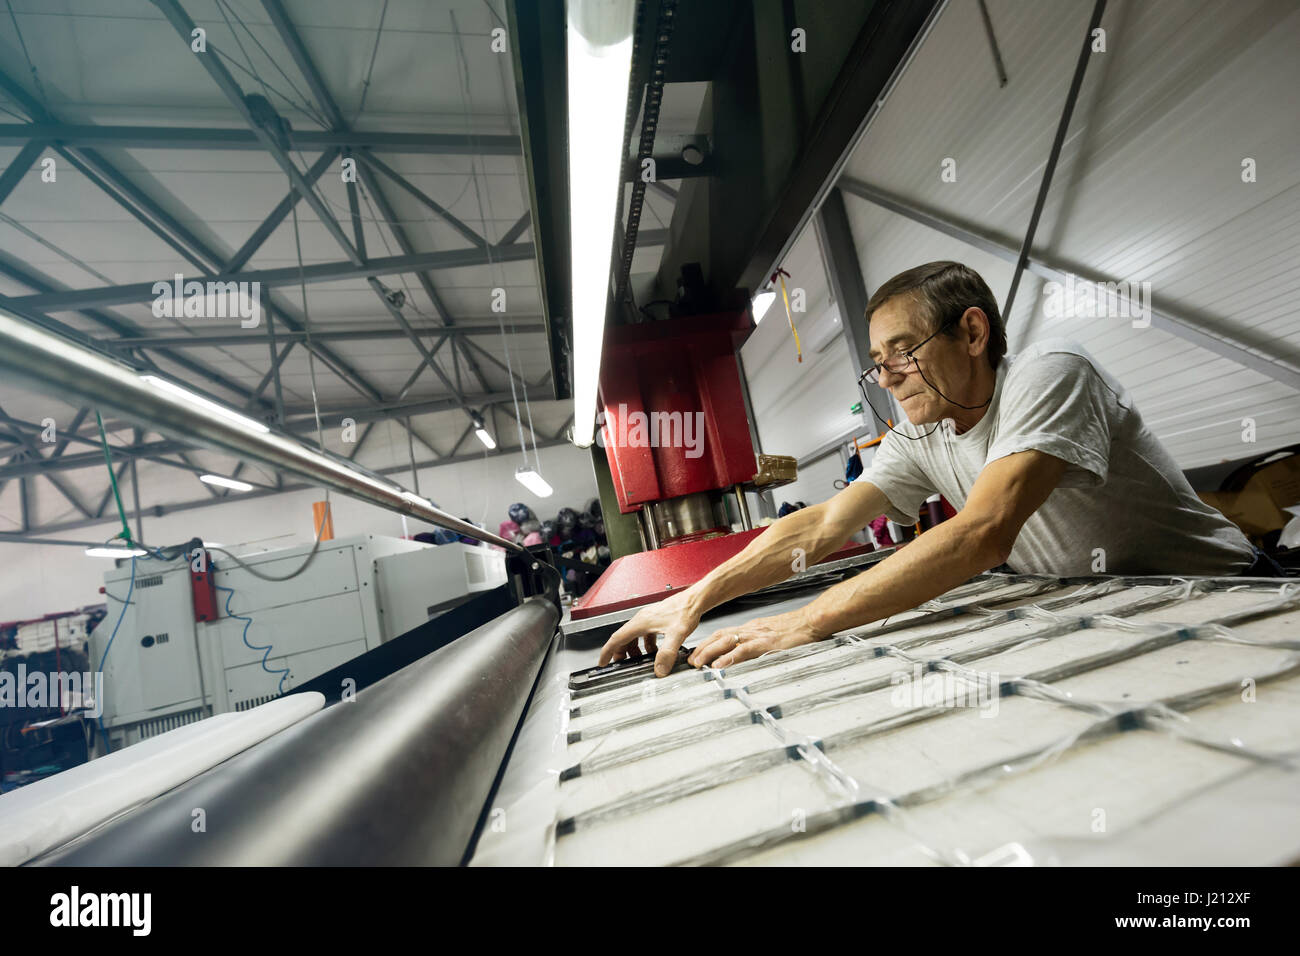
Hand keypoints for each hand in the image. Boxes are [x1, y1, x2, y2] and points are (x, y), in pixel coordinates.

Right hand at [600, 589, 701, 676]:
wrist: (694, 600)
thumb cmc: (685, 610)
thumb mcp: (676, 635)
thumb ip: (667, 653)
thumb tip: (659, 669)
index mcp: (641, 622)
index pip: (617, 638)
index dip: (608, 652)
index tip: (602, 662)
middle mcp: (642, 619)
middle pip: (624, 638)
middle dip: (620, 653)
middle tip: (621, 664)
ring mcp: (649, 619)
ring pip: (634, 636)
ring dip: (634, 649)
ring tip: (639, 660)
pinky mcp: (656, 619)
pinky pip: (645, 634)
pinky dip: (645, 644)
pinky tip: (655, 651)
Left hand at [688, 607, 825, 669]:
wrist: (812, 621)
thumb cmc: (796, 629)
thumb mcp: (771, 635)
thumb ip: (758, 643)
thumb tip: (745, 655)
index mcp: (751, 628)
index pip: (722, 634)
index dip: (706, 643)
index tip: (695, 653)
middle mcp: (750, 630)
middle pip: (719, 637)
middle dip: (702, 648)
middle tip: (689, 661)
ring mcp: (757, 636)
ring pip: (726, 642)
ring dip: (709, 653)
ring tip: (697, 664)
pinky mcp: (767, 643)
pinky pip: (744, 651)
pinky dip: (729, 658)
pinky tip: (719, 665)